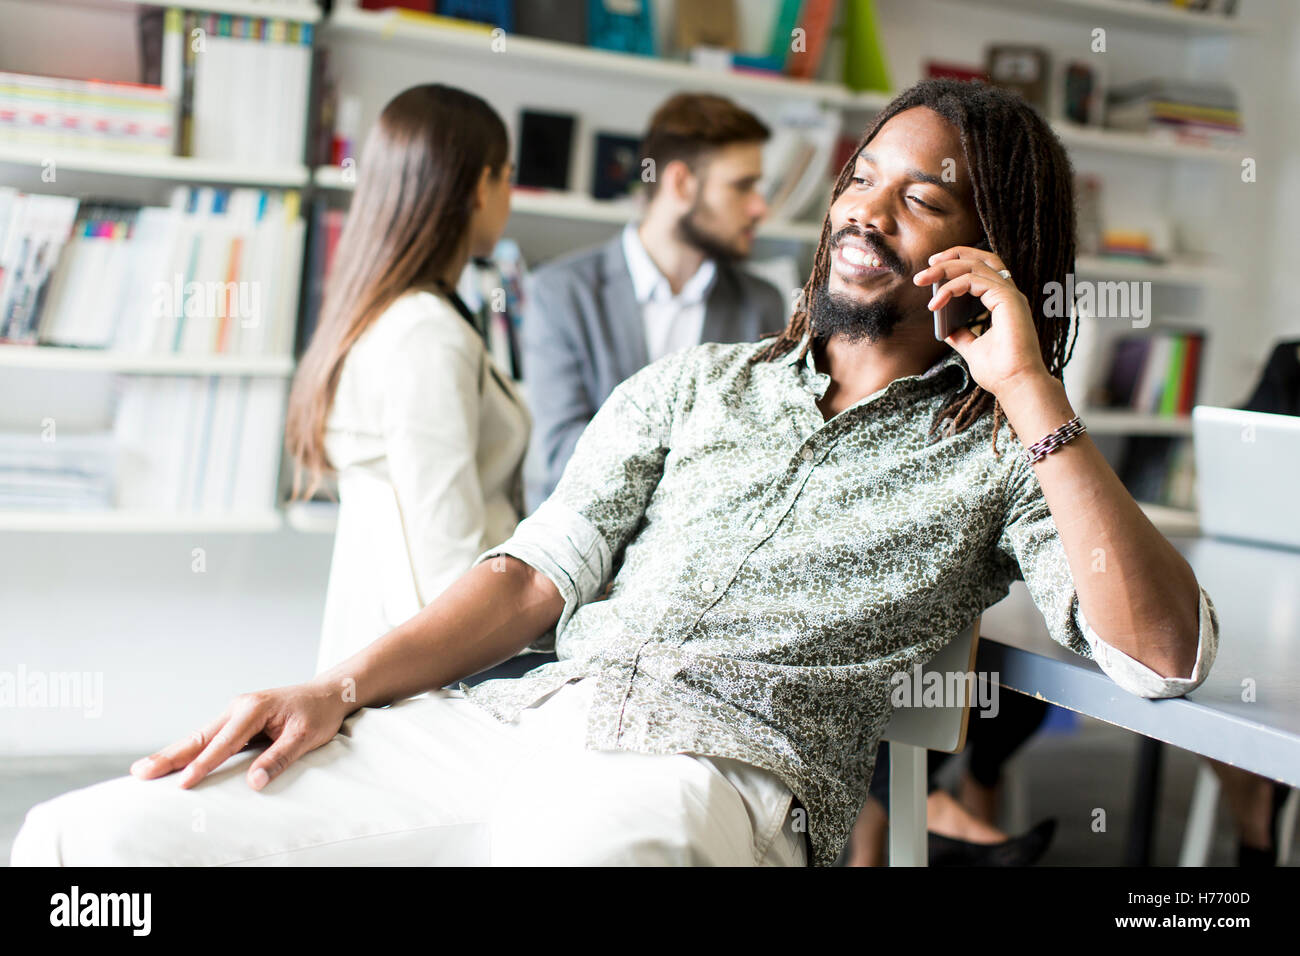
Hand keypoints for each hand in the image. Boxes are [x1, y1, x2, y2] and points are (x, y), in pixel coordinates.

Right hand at [129, 680, 352, 790]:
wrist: (327, 695)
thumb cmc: (318, 714)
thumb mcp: (306, 737)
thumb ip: (279, 758)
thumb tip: (253, 782)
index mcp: (254, 709)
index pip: (224, 742)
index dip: (203, 764)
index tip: (184, 783)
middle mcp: (239, 707)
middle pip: (200, 736)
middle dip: (170, 756)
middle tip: (140, 773)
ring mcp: (235, 712)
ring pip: (199, 736)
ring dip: (173, 753)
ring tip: (144, 770)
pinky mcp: (236, 720)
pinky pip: (209, 738)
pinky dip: (188, 750)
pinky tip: (172, 764)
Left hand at [913, 245, 1050, 398]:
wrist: (1016, 385)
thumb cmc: (1001, 372)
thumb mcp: (973, 349)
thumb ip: (962, 336)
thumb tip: (946, 330)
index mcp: (1004, 302)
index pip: (984, 270)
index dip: (959, 263)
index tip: (933, 269)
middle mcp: (1009, 295)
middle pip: (982, 259)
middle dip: (952, 256)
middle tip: (928, 263)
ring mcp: (1010, 295)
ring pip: (975, 265)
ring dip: (945, 268)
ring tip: (921, 279)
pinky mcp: (1007, 299)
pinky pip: (972, 280)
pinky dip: (950, 288)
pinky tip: (935, 303)